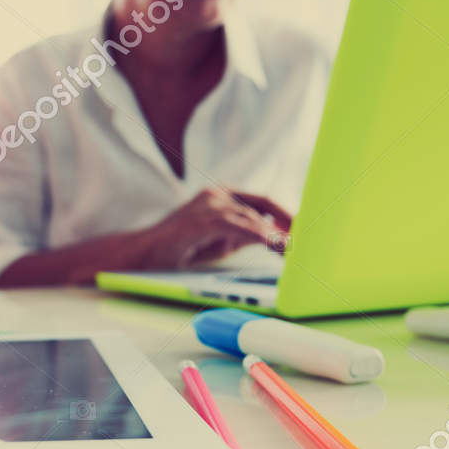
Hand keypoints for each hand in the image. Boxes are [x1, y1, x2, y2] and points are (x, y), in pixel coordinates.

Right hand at [137, 188, 289, 268]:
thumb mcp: (220, 240)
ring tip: (293, 248)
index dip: (283, 213)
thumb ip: (245, 235)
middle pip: (260, 206)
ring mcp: (206, 204)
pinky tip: (274, 246)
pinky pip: (237, 226)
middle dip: (285, 223)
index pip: (260, 200)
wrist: (144, 254)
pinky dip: (259, 236)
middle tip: (305, 241)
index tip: (302, 228)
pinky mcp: (201, 220)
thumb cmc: (181, 248)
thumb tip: (275, 238)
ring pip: (250, 216)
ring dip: (275, 233)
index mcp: (220, 195)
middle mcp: (215, 194)